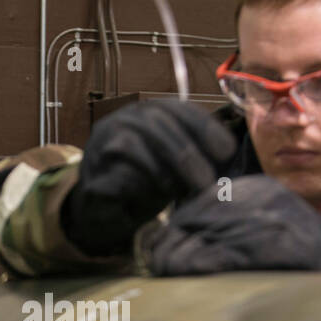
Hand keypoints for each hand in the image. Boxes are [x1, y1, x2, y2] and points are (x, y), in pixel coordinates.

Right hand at [65, 100, 236, 255]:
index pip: (179, 109)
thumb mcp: (177, 165)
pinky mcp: (90, 173)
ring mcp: (102, 143)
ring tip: (182, 193)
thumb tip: (230, 155)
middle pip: (157, 124)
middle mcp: (125, 120)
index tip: (226, 151)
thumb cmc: (147, 184)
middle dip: (187, 154)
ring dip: (163, 169)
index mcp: (151, 113)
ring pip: (132, 142)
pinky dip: (136, 184)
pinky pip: (112, 172)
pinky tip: (153, 197)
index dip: (204, 127)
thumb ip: (198, 155)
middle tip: (207, 182)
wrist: (105, 211)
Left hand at [143, 175, 320, 274]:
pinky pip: (230, 251)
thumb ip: (223, 229)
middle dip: (173, 243)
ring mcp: (272, 217)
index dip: (175, 228)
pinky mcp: (279, 242)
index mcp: (255, 189)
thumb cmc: (297, 257)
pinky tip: (190, 275)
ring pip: (210, 234)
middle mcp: (262, 196)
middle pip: (200, 216)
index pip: (201, 201)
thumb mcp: (259, 229)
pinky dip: (205, 264)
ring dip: (183, 257)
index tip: (158, 250)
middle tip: (156, 265)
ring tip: (166, 273)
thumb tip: (169, 244)